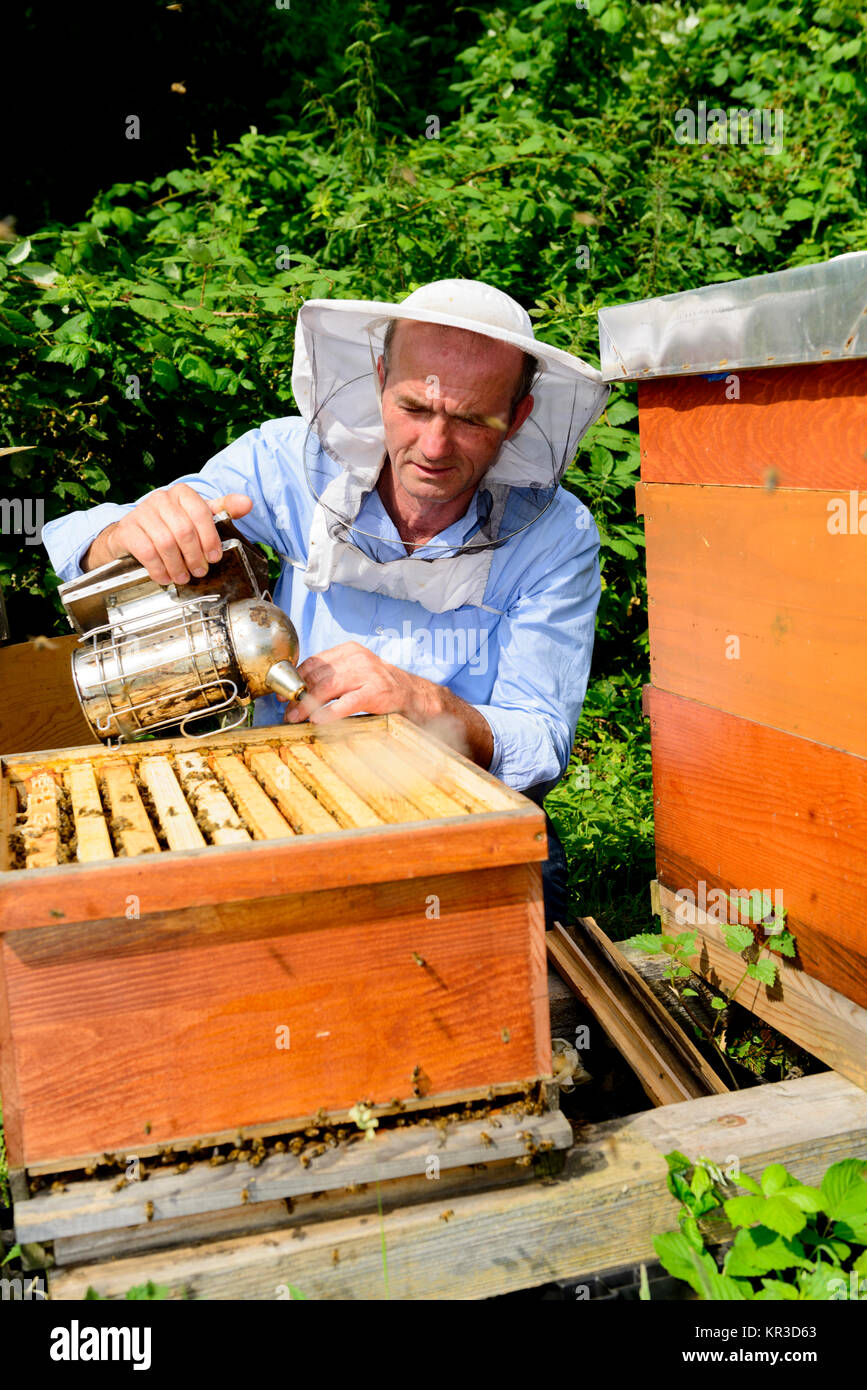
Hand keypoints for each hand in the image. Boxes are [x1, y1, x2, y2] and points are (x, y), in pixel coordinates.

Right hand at [84, 485, 252, 583]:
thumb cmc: (171, 525)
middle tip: (200, 572)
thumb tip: (247, 503)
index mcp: (182, 493)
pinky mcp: (128, 530)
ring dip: (177, 565)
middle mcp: (161, 498)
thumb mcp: (198, 516)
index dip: (210, 538)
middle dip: (195, 556)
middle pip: (184, 530)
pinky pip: (146, 552)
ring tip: (183, 577)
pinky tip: (165, 577)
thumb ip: (223, 510)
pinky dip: (159, 569)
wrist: (133, 533)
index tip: (214, 557)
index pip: (201, 513)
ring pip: (165, 543)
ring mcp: (142, 513)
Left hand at [282, 640, 494, 771]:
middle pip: (317, 675)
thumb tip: (299, 692)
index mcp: (349, 651)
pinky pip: (346, 703)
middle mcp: (357, 658)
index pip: (313, 661)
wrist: (417, 696)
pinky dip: (329, 713)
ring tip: (296, 717)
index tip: (282, 692)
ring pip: (327, 688)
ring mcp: (368, 674)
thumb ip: (332, 678)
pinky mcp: (376, 692)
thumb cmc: (382, 688)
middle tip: (286, 710)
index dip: (295, 678)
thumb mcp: (356, 674)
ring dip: (307, 705)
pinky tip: (318, 721)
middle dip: (297, 694)